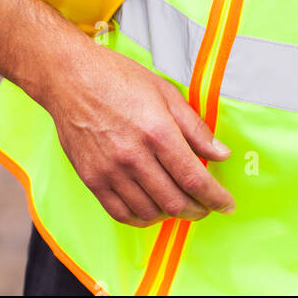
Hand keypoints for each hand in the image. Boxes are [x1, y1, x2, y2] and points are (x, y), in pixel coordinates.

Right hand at [46, 44, 234, 227]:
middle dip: (197, 210)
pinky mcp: (92, 179)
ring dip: (171, 214)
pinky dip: (142, 218)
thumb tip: (221, 154)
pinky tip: (152, 210)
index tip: (226, 204)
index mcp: (157, 131)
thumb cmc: (118, 79)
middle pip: (174, 201)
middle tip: (206, 207)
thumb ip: (195, 127)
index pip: (194, 178)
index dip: (215, 197)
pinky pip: (121, 213)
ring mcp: (111, 171)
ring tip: (180, 205)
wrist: (71, 79)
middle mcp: (134, 156)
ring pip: (150, 211)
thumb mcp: (165, 93)